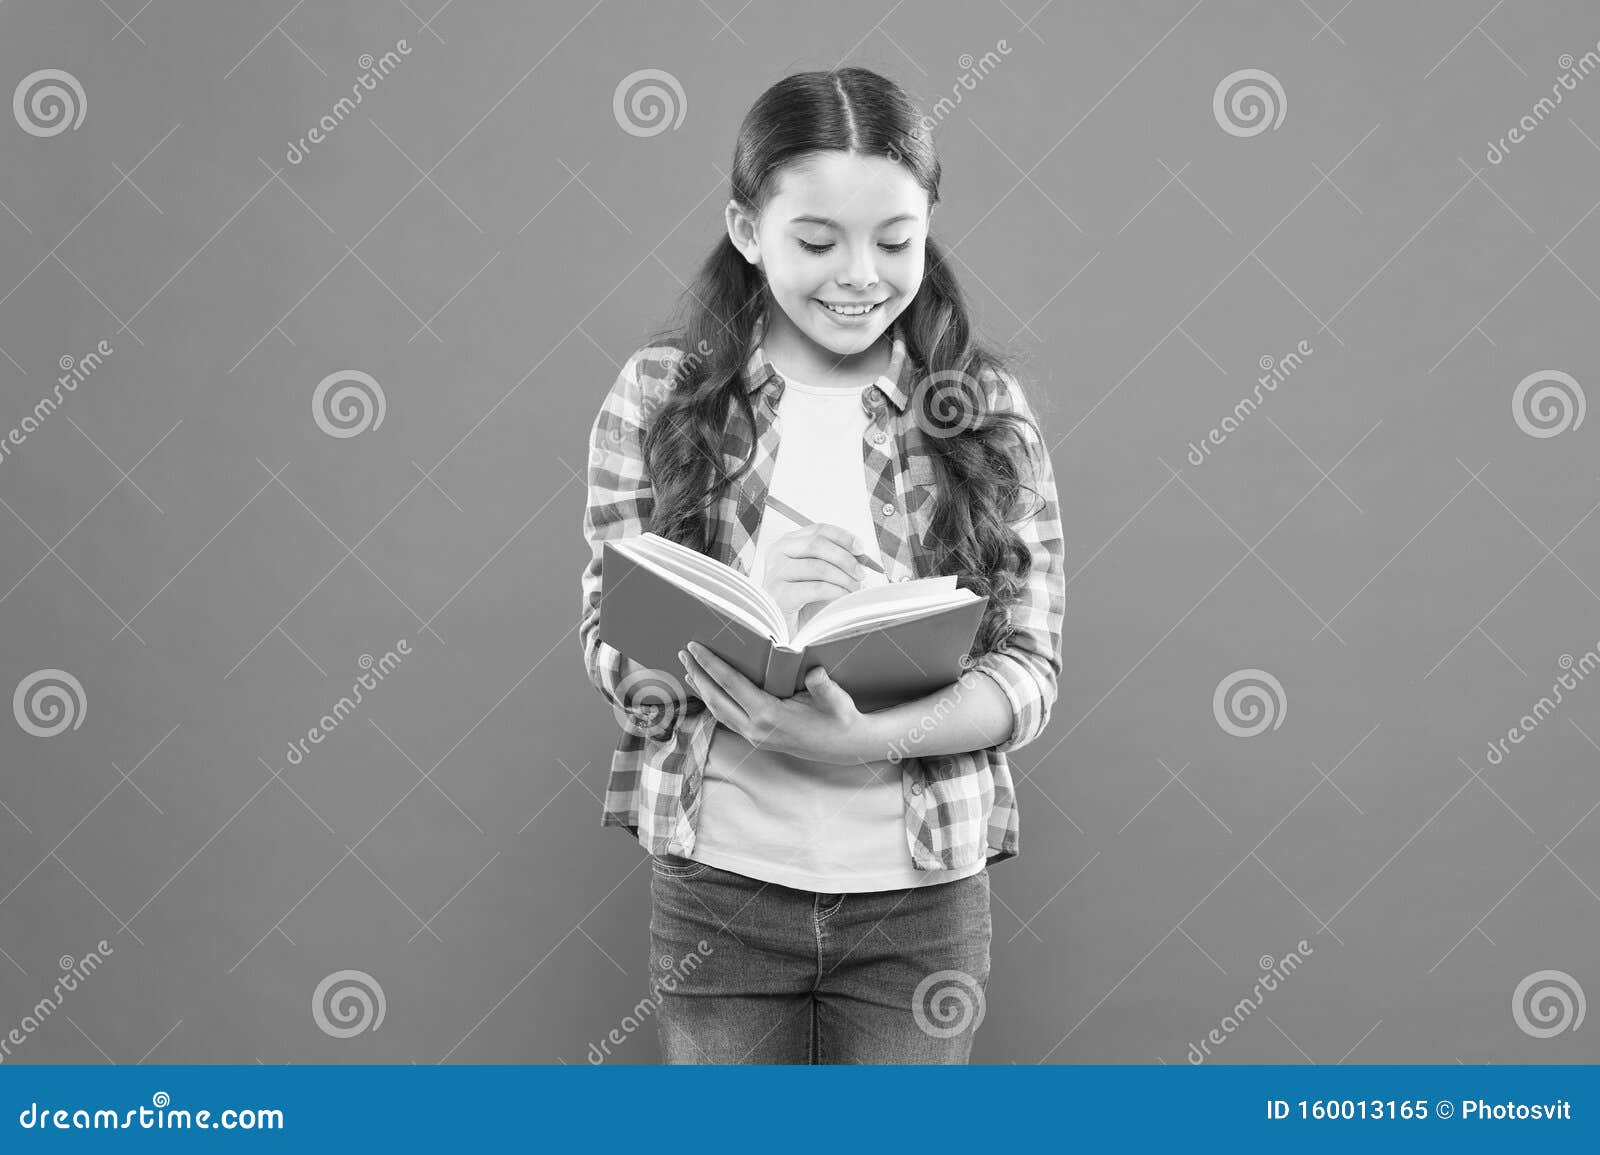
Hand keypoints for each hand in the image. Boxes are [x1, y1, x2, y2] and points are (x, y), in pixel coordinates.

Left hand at [678, 641, 874, 764]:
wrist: (847, 747)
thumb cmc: (842, 718)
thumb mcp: (837, 702)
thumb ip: (824, 688)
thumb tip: (815, 672)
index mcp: (770, 716)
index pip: (731, 685)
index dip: (711, 665)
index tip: (694, 648)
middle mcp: (756, 729)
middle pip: (716, 699)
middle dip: (698, 675)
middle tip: (683, 653)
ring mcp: (755, 737)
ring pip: (718, 712)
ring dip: (702, 689)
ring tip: (688, 670)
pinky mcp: (758, 739)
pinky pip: (728, 718)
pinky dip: (715, 702)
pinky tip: (709, 692)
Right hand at [759, 523, 867, 634]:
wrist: (784, 631)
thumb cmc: (802, 602)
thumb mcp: (819, 575)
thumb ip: (834, 561)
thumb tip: (859, 556)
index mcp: (788, 543)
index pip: (818, 530)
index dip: (843, 537)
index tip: (860, 549)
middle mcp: (778, 553)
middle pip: (817, 544)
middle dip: (845, 558)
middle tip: (860, 573)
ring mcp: (775, 573)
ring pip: (818, 566)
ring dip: (843, 578)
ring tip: (854, 588)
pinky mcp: (779, 594)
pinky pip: (816, 588)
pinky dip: (835, 591)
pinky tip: (843, 596)